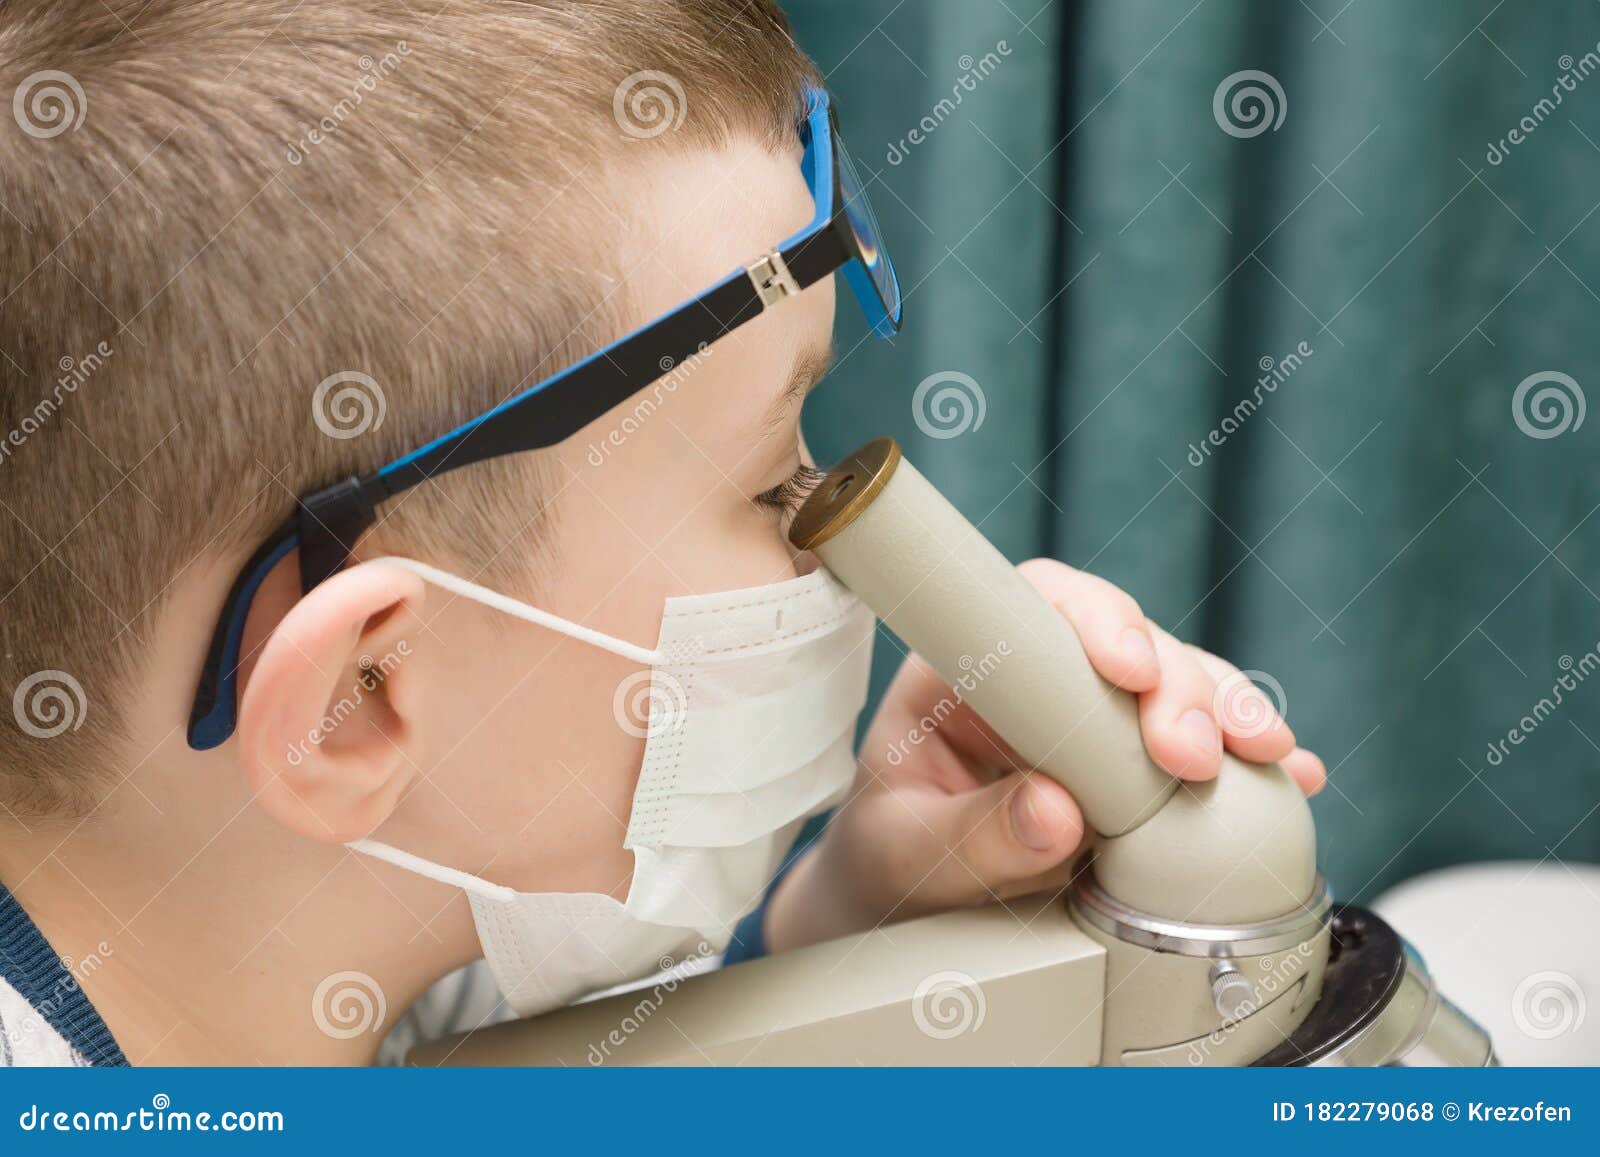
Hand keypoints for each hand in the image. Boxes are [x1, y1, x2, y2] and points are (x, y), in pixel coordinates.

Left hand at [762, 558, 1326, 952]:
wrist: (900, 913)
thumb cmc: (887, 863)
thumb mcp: (904, 854)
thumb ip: (968, 836)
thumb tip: (1055, 814)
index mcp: (965, 670)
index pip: (1036, 603)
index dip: (1093, 619)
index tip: (1129, 671)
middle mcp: (1040, 680)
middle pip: (1127, 641)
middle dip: (1176, 685)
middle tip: (1192, 753)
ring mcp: (1095, 723)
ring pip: (1180, 684)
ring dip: (1229, 714)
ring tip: (1267, 758)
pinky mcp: (1138, 772)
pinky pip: (1207, 748)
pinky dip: (1253, 764)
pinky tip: (1293, 779)